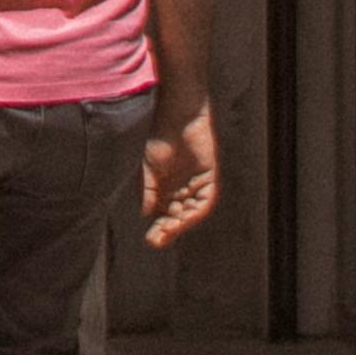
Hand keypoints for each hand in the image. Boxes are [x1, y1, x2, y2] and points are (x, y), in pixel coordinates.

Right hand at [141, 102, 218, 245]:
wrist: (177, 114)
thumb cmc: (158, 135)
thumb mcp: (147, 166)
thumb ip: (147, 190)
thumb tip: (146, 214)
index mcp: (164, 187)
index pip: (162, 215)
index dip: (159, 228)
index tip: (151, 240)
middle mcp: (180, 188)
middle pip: (177, 217)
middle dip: (169, 229)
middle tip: (158, 240)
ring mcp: (195, 184)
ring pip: (191, 212)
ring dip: (182, 223)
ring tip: (170, 230)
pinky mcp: (209, 178)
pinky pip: (205, 201)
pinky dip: (196, 210)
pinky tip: (185, 215)